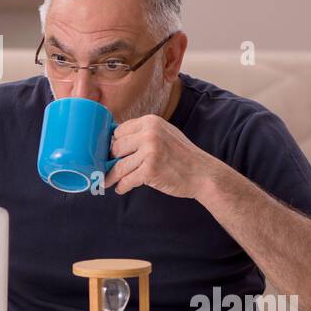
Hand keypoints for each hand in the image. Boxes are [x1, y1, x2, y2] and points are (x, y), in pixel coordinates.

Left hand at [103, 115, 222, 197]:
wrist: (203, 174)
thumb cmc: (183, 156)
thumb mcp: (165, 134)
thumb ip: (144, 133)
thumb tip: (116, 140)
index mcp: (151, 122)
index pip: (119, 131)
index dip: (114, 144)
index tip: (110, 154)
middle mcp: (149, 133)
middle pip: (116, 147)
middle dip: (111, 160)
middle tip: (107, 169)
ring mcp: (150, 151)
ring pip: (119, 165)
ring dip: (111, 176)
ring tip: (107, 182)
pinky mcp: (150, 170)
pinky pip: (127, 179)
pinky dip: (122, 186)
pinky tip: (121, 188)